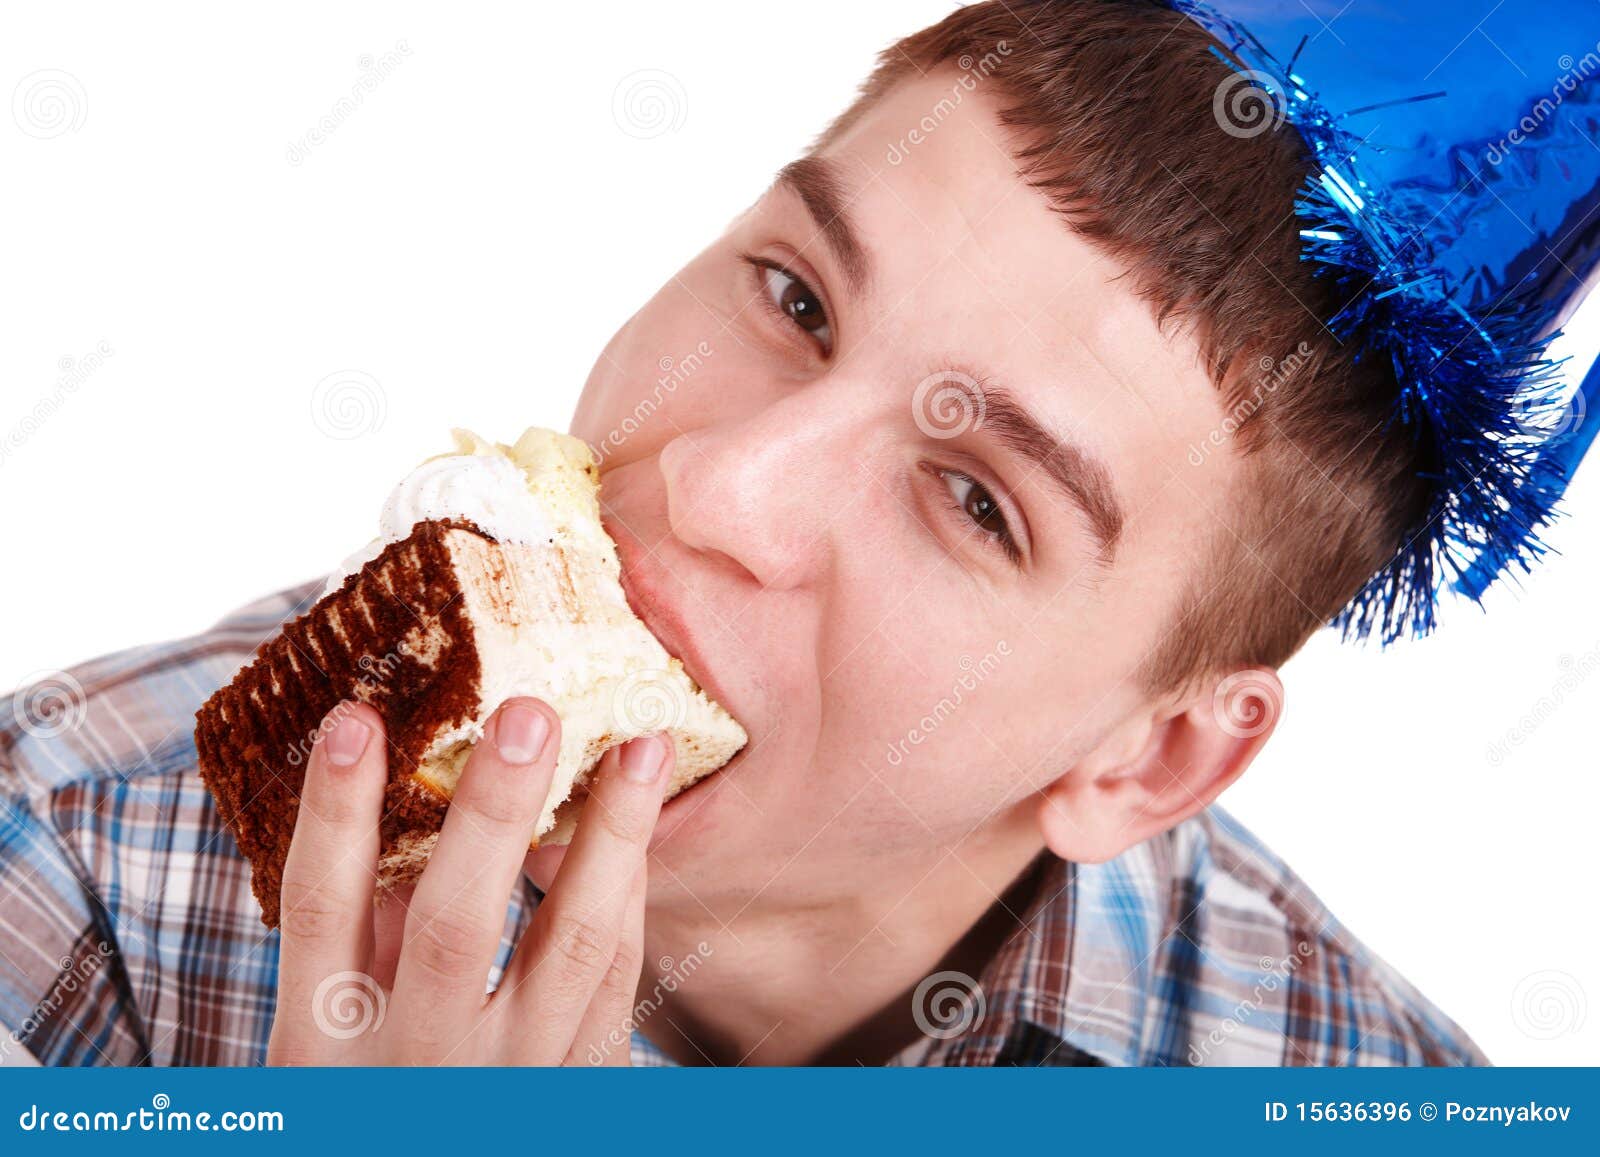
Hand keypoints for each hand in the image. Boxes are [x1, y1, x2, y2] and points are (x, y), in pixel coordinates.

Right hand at [265, 696, 671, 1064]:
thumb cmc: (366, 1097)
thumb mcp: (328, 1033)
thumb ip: (364, 930)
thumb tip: (404, 795)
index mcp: (323, 1047)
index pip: (320, 912)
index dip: (334, 812)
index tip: (355, 718)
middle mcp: (417, 1066)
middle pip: (455, 926)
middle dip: (494, 814)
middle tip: (531, 713)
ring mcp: (509, 1084)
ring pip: (573, 951)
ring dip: (613, 840)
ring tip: (640, 750)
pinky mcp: (578, 1093)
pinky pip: (617, 988)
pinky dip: (630, 903)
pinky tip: (638, 838)